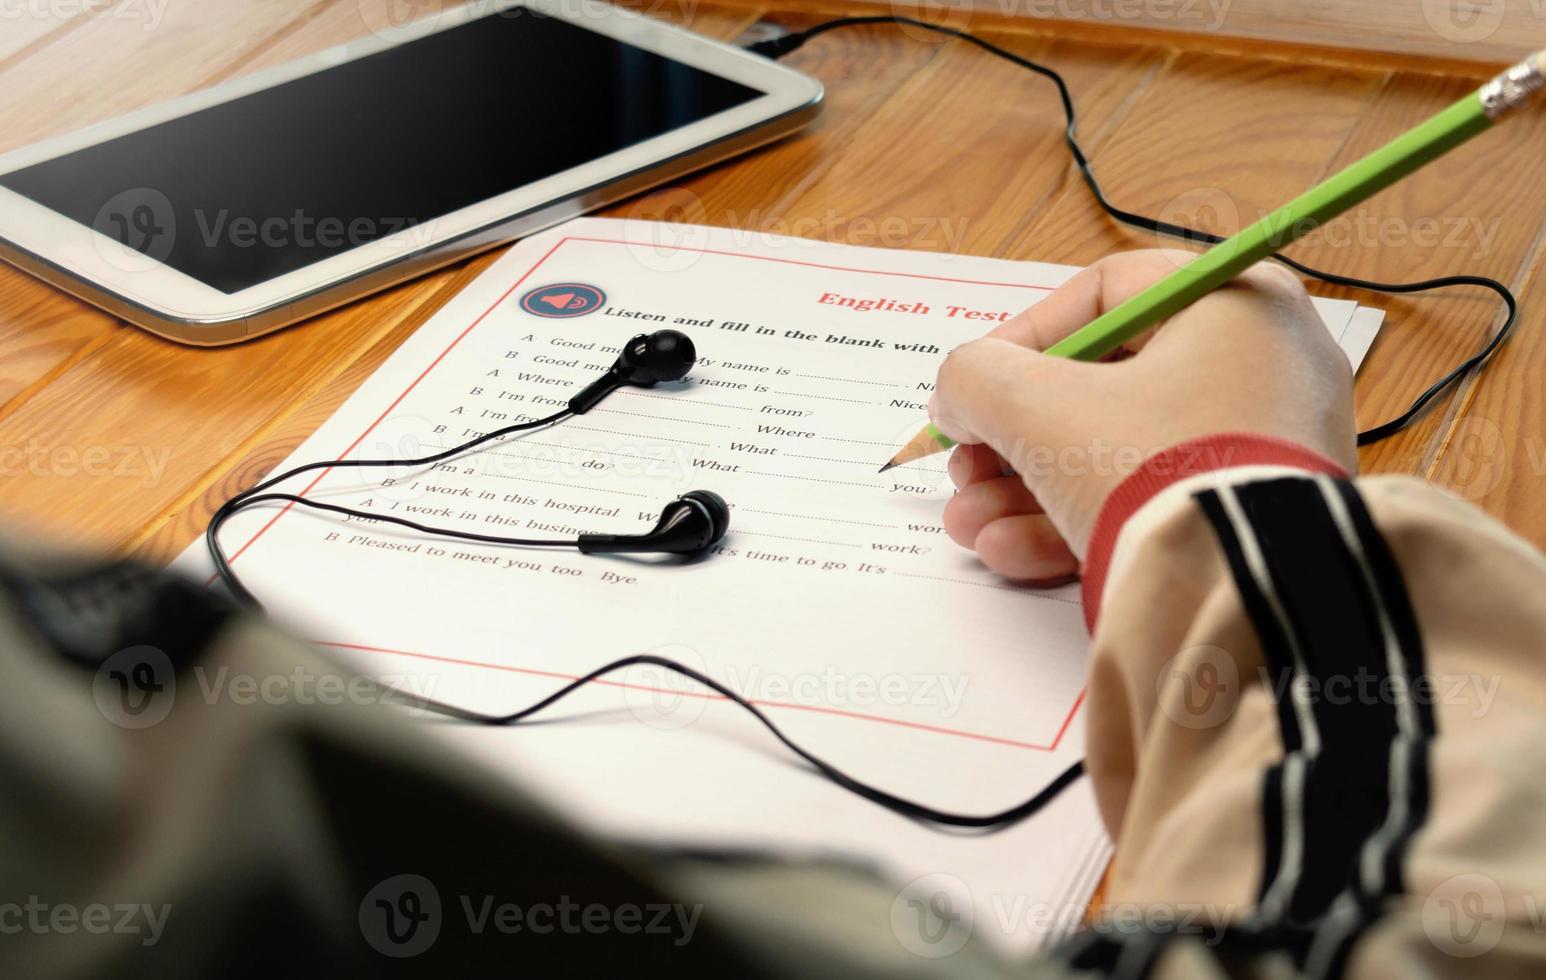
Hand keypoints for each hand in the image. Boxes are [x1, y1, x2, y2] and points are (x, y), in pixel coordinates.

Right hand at [930, 250, 1355, 580]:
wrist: (1238, 594)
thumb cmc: (1152, 469)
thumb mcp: (1036, 408)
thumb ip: (976, 379)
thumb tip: (957, 395)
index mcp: (1234, 304)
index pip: (1104, 295)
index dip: (1020, 340)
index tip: (973, 387)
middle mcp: (1263, 365)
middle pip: (1100, 386)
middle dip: (1012, 438)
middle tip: (967, 470)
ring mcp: (1263, 445)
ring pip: (1115, 453)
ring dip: (1026, 490)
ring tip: (972, 524)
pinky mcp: (1248, 512)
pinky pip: (1151, 499)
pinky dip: (1077, 520)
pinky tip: (1011, 550)